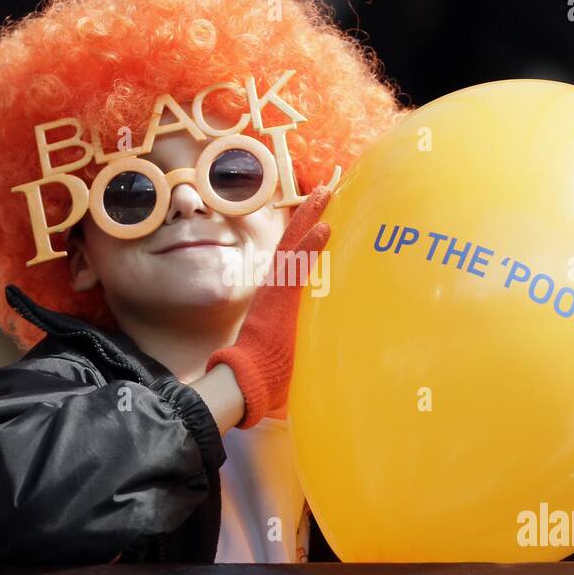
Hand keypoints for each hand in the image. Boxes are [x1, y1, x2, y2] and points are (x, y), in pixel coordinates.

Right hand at [206, 185, 332, 427]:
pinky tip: (324, 226)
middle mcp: (273, 289)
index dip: (304, 239)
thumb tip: (317, 361)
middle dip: (308, 216)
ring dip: (309, 218)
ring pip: (294, 245)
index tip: (319, 218)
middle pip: (292, 244)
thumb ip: (300, 347)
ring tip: (326, 193)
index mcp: (275, 300)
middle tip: (325, 192)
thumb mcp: (290, 354)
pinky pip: (298, 265)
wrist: (248, 382)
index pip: (292, 263)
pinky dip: (311, 244)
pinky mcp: (280, 298)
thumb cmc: (267, 377)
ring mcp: (276, 291)